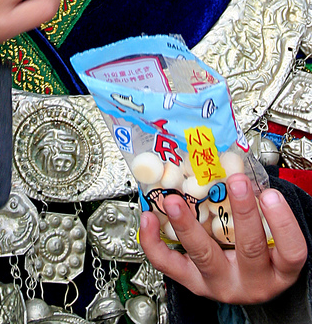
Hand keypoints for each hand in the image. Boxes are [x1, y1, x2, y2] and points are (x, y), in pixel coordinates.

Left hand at [139, 174, 307, 304]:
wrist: (240, 280)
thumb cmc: (256, 250)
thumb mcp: (268, 233)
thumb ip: (259, 204)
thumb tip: (237, 158)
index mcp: (278, 269)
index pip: (291, 251)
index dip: (283, 224)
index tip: (270, 194)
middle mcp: (250, 280)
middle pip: (249, 250)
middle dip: (242, 213)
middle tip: (235, 181)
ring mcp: (219, 282)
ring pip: (204, 256)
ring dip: (188, 224)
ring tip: (174, 200)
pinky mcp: (192, 281)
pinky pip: (169, 264)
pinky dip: (155, 242)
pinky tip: (149, 218)